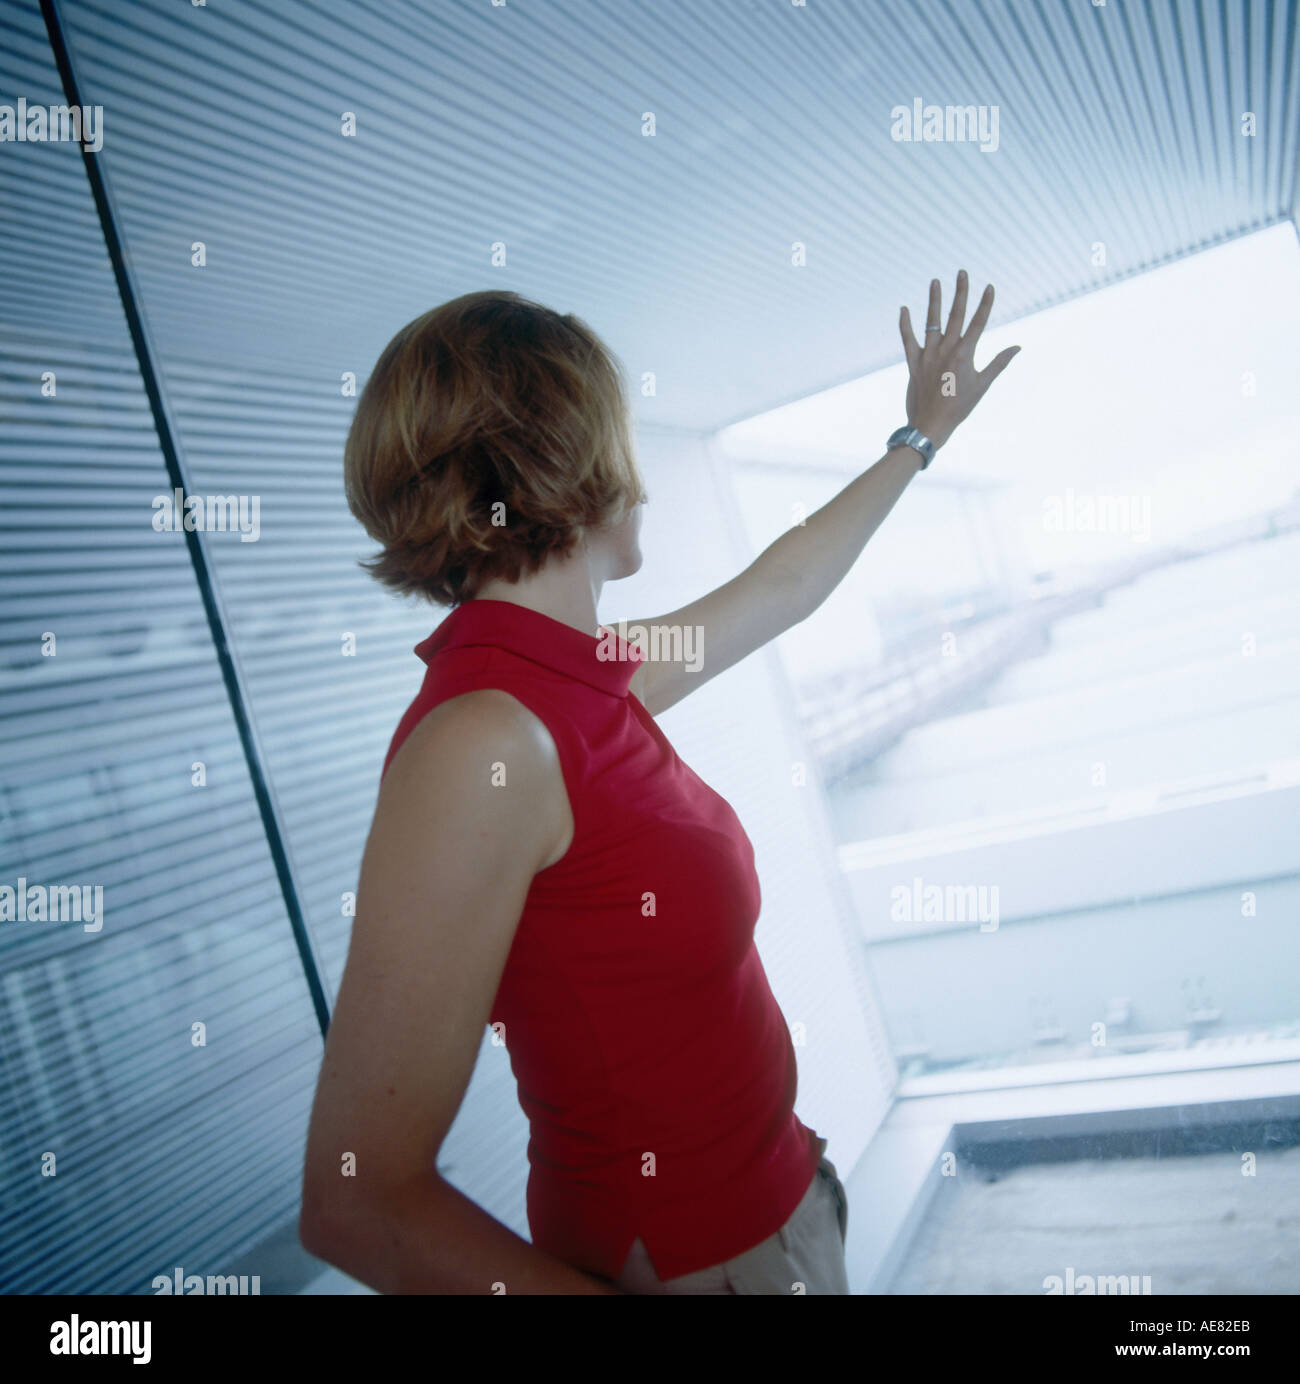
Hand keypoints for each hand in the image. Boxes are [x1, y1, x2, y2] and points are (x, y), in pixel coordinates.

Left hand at [898, 271, 1019, 451]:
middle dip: (960, 292)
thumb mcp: (983, 385)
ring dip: (934, 301)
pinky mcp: (913, 363)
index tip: (990, 286)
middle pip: (955, 315)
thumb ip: (999, 363)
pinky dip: (904, 325)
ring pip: (931, 322)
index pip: (978, 322)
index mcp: (965, 354)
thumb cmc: (960, 407)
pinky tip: (904, 309)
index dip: (985, 303)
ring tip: (935, 281)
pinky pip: (908, 339)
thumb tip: (1017, 347)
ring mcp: (928, 355)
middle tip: (962, 272)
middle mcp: (946, 350)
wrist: (931, 425)